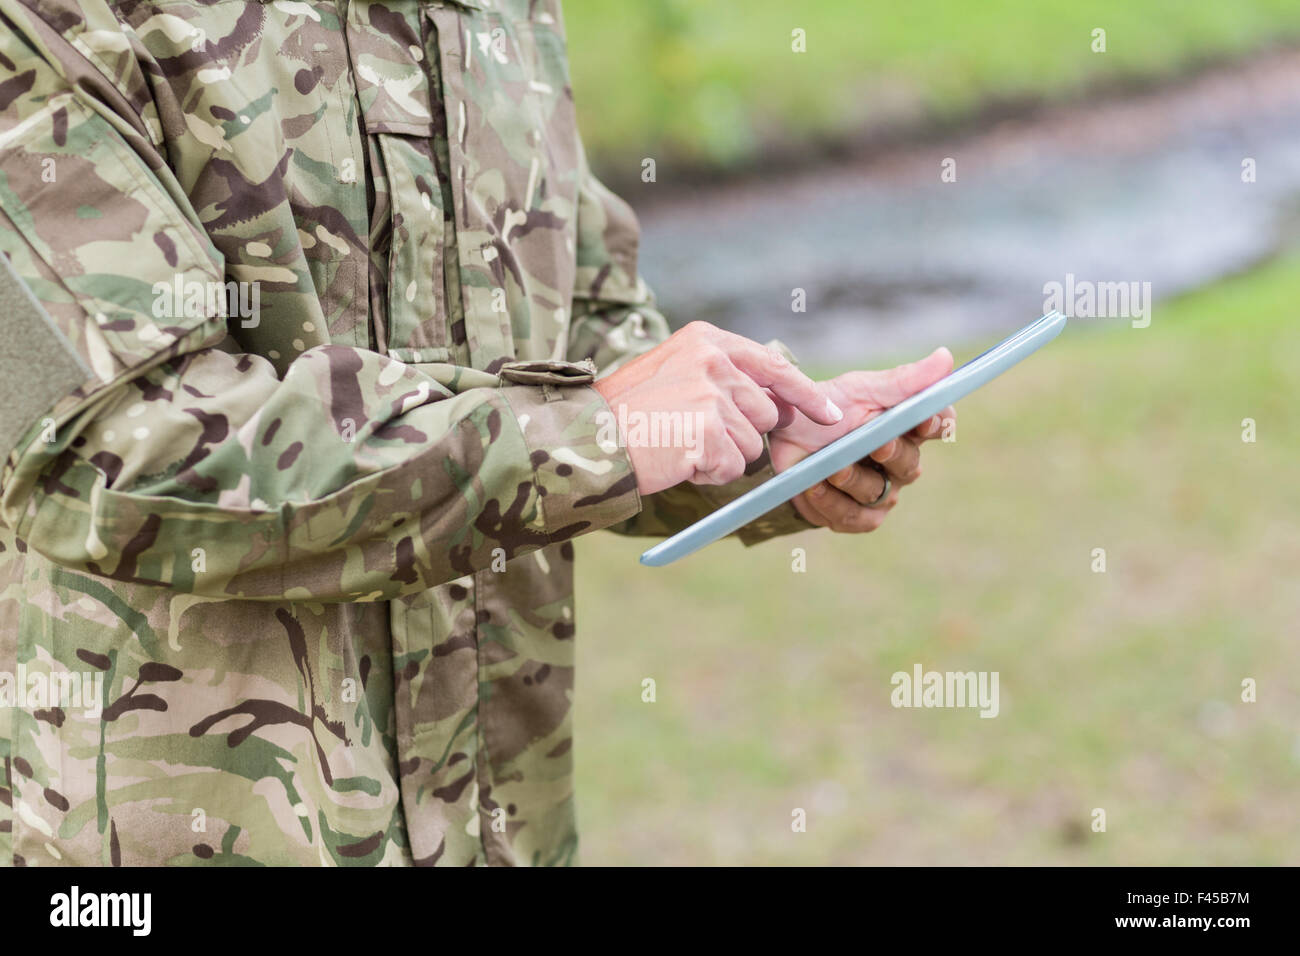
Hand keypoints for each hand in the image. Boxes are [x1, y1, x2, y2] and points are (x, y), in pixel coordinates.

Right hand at [592, 322, 843, 495]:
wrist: (587, 437)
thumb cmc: (626, 412)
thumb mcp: (674, 372)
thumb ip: (722, 377)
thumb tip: (776, 403)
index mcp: (707, 340)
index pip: (774, 367)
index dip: (806, 395)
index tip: (831, 414)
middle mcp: (714, 360)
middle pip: (765, 415)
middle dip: (739, 435)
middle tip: (690, 435)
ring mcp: (713, 395)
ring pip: (751, 446)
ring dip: (721, 456)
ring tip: (677, 444)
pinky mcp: (709, 431)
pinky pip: (732, 467)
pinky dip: (707, 473)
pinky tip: (676, 459)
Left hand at [768, 347, 955, 532]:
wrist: (783, 434)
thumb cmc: (828, 408)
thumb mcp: (861, 388)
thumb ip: (904, 380)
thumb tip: (946, 357)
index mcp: (908, 426)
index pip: (939, 425)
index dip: (937, 424)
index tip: (925, 421)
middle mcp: (900, 462)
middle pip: (909, 465)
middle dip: (891, 454)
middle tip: (876, 444)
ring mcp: (879, 492)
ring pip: (878, 494)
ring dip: (852, 480)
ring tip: (830, 467)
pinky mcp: (854, 516)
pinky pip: (852, 518)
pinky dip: (831, 503)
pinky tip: (813, 487)